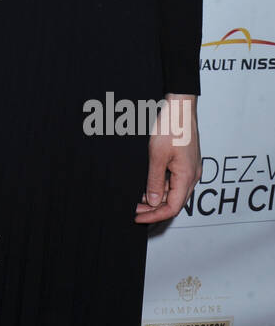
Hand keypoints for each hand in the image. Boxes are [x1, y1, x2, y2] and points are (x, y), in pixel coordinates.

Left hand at [135, 94, 201, 223]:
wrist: (181, 107)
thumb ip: (155, 181)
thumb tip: (154, 202)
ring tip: (137, 199)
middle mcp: (192, 176)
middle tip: (134, 210)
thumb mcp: (157, 156)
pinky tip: (148, 185)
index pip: (173, 208)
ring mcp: (190, 169)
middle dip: (153, 209)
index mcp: (187, 177)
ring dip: (156, 198)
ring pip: (174, 192)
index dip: (154, 216)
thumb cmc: (171, 127)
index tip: (137, 217)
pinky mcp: (185, 162)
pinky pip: (174, 181)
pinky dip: (161, 186)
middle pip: (174, 202)